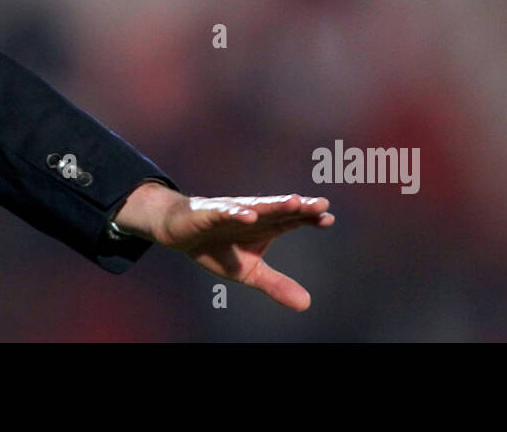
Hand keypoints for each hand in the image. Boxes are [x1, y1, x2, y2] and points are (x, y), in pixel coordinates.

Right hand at [114, 183, 333, 309]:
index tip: (328, 219)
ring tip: (295, 201)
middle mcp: (252, 215)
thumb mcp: (249, 272)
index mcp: (264, 226)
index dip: (309, 218)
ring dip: (275, 204)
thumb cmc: (217, 247)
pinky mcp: (209, 213)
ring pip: (257, 206)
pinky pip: (225, 212)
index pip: (291, 220)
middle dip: (300, 206)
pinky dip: (236, 213)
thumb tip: (308, 304)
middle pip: (280, 209)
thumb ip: (276, 284)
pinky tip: (250, 216)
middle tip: (321, 204)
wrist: (179, 232)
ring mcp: (231, 212)